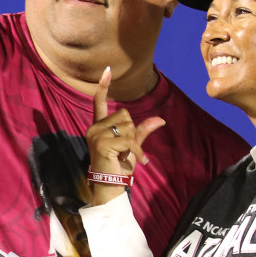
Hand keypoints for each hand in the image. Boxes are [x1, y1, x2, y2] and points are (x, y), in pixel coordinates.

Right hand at [84, 66, 164, 204]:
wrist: (110, 187)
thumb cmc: (119, 167)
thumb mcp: (132, 146)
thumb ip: (142, 131)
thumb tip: (161, 120)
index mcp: (98, 126)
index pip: (99, 101)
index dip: (103, 86)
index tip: (107, 70)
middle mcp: (94, 128)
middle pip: (124, 114)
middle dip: (132, 131)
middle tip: (127, 149)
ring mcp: (96, 135)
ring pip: (127, 125)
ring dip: (134, 141)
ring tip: (126, 155)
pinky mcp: (101, 143)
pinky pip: (129, 139)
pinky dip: (137, 150)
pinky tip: (140, 161)